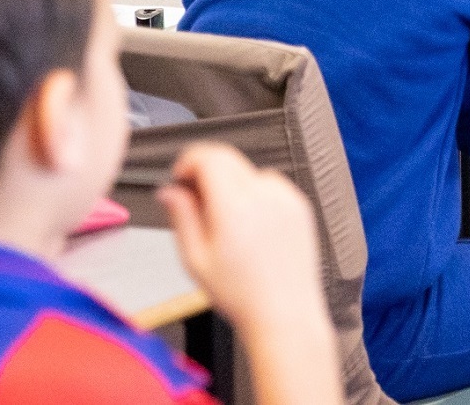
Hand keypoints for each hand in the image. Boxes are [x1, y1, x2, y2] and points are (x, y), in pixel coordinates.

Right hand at [159, 143, 329, 339]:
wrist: (284, 313)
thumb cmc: (242, 295)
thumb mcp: (196, 259)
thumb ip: (181, 218)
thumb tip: (169, 191)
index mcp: (236, 207)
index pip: (210, 156)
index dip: (188, 161)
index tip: (179, 176)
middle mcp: (265, 196)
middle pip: (229, 158)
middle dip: (206, 170)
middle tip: (193, 199)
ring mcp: (287, 199)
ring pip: (249, 171)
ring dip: (231, 183)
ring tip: (224, 222)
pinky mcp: (300, 206)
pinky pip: (271, 185)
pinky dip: (255, 194)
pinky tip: (249, 226)